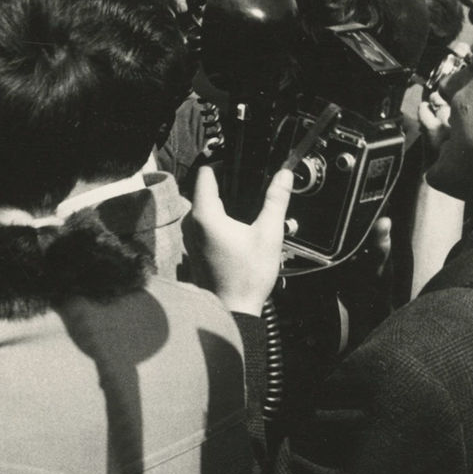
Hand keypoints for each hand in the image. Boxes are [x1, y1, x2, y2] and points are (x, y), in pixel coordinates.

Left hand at [183, 163, 293, 314]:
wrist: (233, 308)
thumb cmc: (249, 275)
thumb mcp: (269, 234)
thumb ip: (276, 201)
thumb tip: (284, 175)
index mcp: (205, 215)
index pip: (205, 174)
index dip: (223, 165)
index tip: (241, 165)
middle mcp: (190, 222)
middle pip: (204, 189)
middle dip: (226, 184)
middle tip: (249, 184)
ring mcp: (188, 236)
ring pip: (202, 206)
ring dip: (222, 202)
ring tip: (247, 204)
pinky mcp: (192, 247)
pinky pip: (202, 222)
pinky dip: (217, 217)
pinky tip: (238, 225)